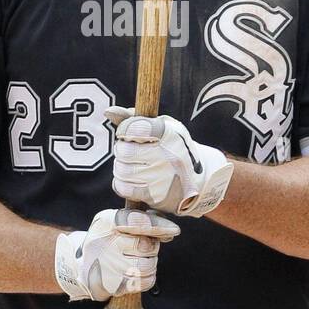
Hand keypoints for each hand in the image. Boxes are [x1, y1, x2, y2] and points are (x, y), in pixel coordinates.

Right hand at [54, 208, 179, 302]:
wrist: (84, 268)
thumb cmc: (108, 241)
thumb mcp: (117, 223)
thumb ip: (142, 221)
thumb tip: (170, 231)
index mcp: (106, 222)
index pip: (136, 222)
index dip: (158, 225)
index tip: (175, 230)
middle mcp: (104, 243)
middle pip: (146, 245)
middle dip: (152, 247)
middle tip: (143, 248)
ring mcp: (107, 266)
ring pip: (147, 265)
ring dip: (150, 263)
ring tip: (138, 260)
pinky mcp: (112, 285)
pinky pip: (145, 281)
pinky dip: (147, 277)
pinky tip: (137, 273)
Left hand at [104, 107, 233, 216]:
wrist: (200, 181)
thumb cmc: (175, 148)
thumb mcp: (163, 127)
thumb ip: (135, 118)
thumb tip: (108, 112)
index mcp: (169, 134)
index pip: (135, 127)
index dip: (124, 130)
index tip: (127, 133)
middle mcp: (167, 155)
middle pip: (123, 150)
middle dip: (122, 149)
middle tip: (130, 151)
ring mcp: (162, 177)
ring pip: (121, 170)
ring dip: (121, 167)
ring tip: (132, 166)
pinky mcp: (156, 196)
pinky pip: (123, 187)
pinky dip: (121, 183)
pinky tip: (131, 180)